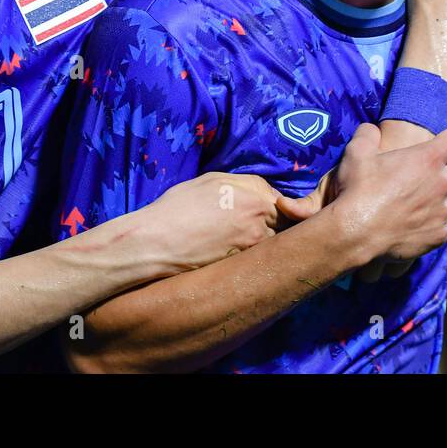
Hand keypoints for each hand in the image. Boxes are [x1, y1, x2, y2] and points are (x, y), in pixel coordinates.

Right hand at [141, 172, 280, 271]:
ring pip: (275, 243)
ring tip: (245, 236)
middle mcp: (260, 223)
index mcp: (256, 198)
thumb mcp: (214, 180)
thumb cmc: (180, 206)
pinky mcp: (243, 266)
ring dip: (267, 239)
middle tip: (258, 222)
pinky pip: (259, 258)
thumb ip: (246, 184)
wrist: (158, 241)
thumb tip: (262, 191)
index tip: (271, 206)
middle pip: (286, 224)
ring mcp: (253, 248)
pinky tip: (236, 250)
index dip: (280, 204)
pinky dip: (255, 254)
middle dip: (279, 222)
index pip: (288, 202)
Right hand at [360, 118, 439, 281]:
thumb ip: (367, 135)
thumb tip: (371, 130)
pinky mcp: (438, 235)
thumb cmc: (359, 190)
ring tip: (433, 196)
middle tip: (437, 167)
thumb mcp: (357, 152)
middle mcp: (441, 184)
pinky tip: (426, 221)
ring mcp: (442, 211)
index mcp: (427, 159)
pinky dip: (440, 222)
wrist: (357, 232)